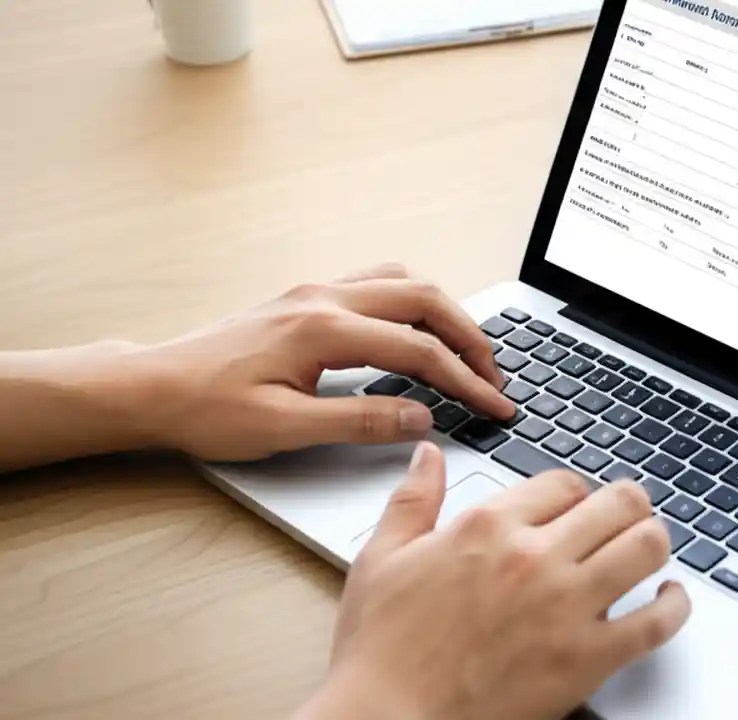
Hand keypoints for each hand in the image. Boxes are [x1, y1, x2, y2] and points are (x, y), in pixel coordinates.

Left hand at [137, 263, 515, 460]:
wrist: (151, 387)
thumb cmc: (205, 409)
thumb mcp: (284, 429)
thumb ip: (360, 421)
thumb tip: (420, 417)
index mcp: (324, 329)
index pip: (418, 349)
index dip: (465, 379)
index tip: (495, 403)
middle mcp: (325, 298)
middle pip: (424, 299)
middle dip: (469, 337)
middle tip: (495, 374)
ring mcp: (316, 292)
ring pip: (404, 283)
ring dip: (445, 313)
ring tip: (467, 352)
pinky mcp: (307, 299)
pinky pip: (378, 284)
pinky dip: (413, 304)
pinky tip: (418, 331)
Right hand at [298, 444, 691, 719]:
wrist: (384, 719)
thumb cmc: (380, 649)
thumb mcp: (383, 558)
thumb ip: (413, 499)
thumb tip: (428, 454)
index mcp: (488, 525)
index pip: (564, 482)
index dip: (577, 492)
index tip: (576, 507)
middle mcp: (534, 556)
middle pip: (618, 502)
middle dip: (629, 504)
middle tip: (627, 516)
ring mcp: (566, 606)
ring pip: (646, 546)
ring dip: (654, 540)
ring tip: (648, 547)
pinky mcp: (586, 658)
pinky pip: (656, 622)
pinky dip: (674, 605)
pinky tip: (670, 598)